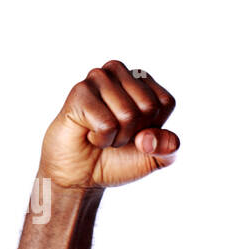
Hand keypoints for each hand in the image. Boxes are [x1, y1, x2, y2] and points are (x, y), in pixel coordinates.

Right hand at [38, 60, 177, 188]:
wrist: (85, 175)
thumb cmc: (120, 158)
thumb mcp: (156, 157)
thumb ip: (169, 146)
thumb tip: (149, 138)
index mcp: (142, 81)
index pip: (165, 102)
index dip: (154, 128)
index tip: (136, 132)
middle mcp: (119, 73)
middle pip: (148, 106)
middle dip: (135, 132)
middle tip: (116, 133)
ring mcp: (97, 79)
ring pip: (128, 114)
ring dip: (117, 137)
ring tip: (102, 133)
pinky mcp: (79, 93)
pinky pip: (106, 124)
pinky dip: (101, 139)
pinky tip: (88, 134)